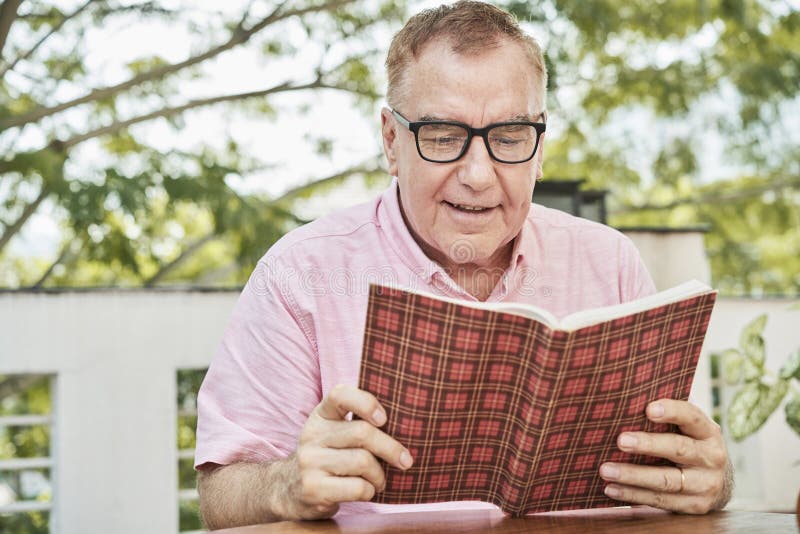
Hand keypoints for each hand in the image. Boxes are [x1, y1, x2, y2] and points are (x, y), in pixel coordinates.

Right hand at [285, 384, 412, 518]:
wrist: (290, 489)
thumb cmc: (329, 456)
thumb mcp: (336, 432)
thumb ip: (360, 423)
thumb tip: (409, 424)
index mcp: (321, 414)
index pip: (340, 395)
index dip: (366, 403)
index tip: (384, 419)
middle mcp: (312, 434)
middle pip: (362, 433)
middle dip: (391, 448)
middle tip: (405, 460)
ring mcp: (309, 461)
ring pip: (363, 462)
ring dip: (380, 475)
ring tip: (380, 480)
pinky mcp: (312, 488)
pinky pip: (357, 487)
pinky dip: (370, 491)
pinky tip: (366, 491)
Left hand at [599, 399, 731, 513]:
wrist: (718, 483)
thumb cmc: (688, 443)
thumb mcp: (686, 427)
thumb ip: (668, 412)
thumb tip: (629, 395)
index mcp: (707, 432)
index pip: (691, 417)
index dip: (672, 412)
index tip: (648, 409)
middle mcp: (711, 458)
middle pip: (678, 449)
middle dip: (647, 444)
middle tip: (621, 440)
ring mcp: (705, 484)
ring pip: (666, 480)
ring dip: (632, 476)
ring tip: (606, 470)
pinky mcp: (695, 506)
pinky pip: (660, 501)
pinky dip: (633, 495)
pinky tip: (611, 488)